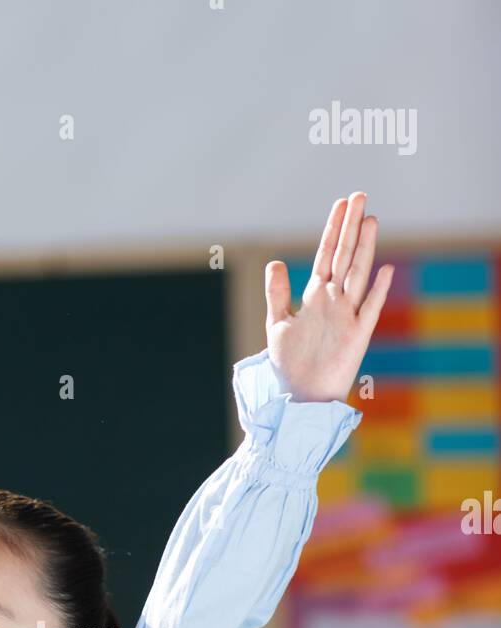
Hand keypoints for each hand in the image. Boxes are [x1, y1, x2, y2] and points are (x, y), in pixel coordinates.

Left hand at [265, 191, 394, 403]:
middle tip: (360, 196)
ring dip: (364, 248)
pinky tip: (385, 270)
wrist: (300, 397)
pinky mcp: (356, 337)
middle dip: (351, 227)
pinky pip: (368, 310)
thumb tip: (276, 261)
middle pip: (344, 256)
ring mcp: (347, 317)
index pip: (327, 254)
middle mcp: (334, 301)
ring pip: (357, 275)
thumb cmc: (290, 365)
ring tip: (371, 220)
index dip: (333, 229)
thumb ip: (278, 293)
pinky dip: (376, 291)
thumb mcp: (278, 324)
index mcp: (316, 296)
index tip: (342, 203)